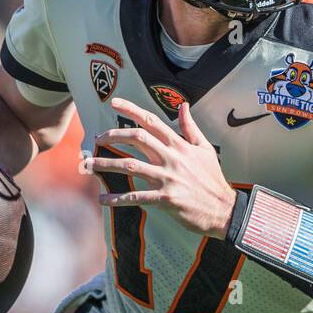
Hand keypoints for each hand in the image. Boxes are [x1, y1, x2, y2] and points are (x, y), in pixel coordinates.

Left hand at [89, 98, 235, 238]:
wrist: (224, 209)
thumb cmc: (213, 180)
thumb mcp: (205, 149)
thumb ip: (190, 127)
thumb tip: (183, 106)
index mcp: (179, 145)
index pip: (152, 122)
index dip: (132, 110)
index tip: (114, 103)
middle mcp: (172, 158)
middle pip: (137, 138)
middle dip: (113, 135)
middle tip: (98, 138)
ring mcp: (168, 178)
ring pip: (130, 166)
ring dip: (106, 164)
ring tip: (88, 165)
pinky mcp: (166, 199)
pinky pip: (136, 197)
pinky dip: (117, 199)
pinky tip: (104, 200)